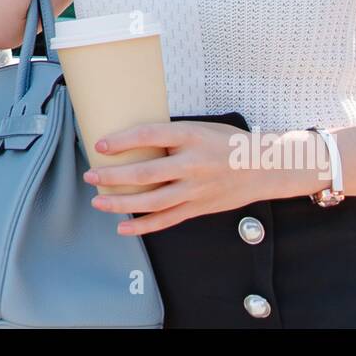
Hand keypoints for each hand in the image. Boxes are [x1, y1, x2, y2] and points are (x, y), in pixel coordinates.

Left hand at [81, 121, 273, 234]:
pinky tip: (123, 227)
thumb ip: (171, 136)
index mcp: (191, 136)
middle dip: (113, 176)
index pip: (149, 136)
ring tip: (98, 201)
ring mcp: (195, 190)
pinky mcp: (198, 208)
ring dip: (121, 203)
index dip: (122, 141)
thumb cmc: (228, 143)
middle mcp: (192, 164)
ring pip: (152, 201)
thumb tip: (134, 140)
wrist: (264, 167)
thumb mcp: (201, 128)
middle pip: (145, 173)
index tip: (100, 144)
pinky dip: (143, 226)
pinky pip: (166, 220)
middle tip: (90, 175)